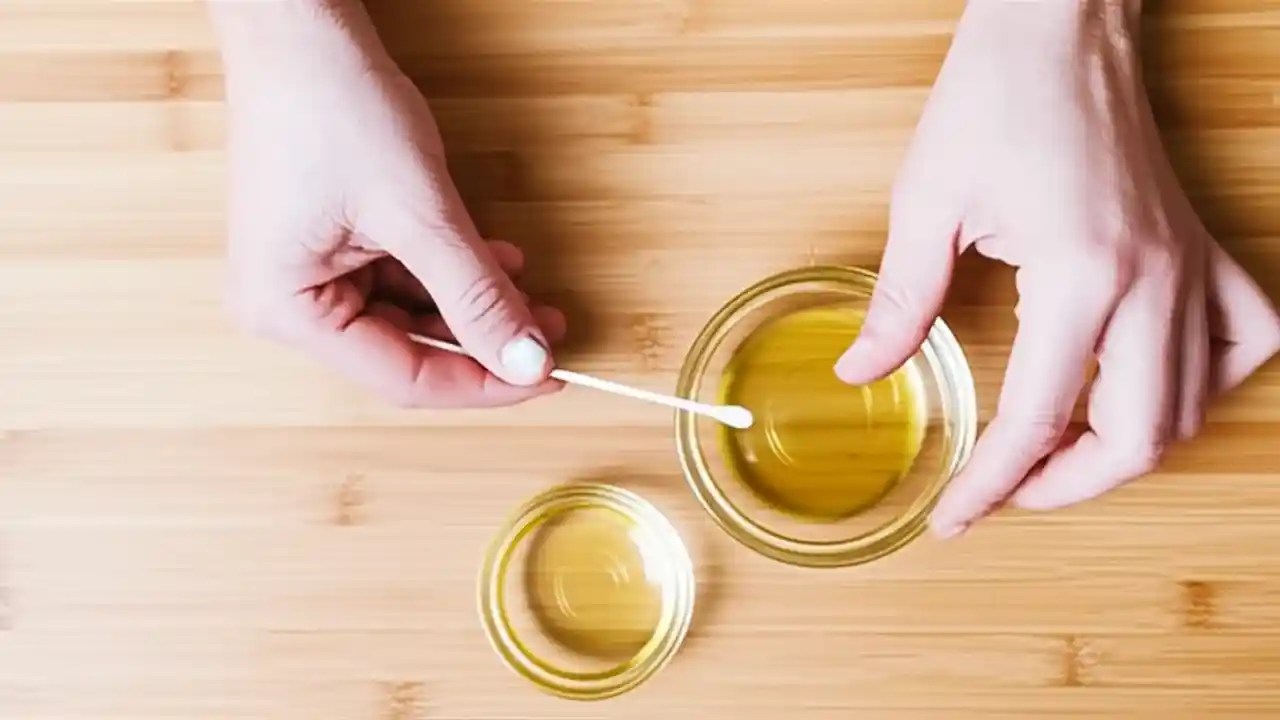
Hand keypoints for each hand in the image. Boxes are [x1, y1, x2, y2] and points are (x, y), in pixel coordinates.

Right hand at [211, 0, 563, 407]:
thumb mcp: (419, 211)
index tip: (547, 376)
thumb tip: (527, 359)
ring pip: (413, 316)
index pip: (404, 377)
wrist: (298, 24)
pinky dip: (452, 273)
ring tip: (536, 296)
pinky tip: (500, 262)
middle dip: (484, 340)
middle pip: (408, 351)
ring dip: (475, 305)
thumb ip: (476, 293)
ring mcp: (308, 274)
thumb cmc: (330, 104)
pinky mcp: (331, 245)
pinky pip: (402, 279)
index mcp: (286, 311)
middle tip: (551, 335)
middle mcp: (287, 305)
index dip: (484, 383)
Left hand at [835, 0, 1279, 535]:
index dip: (989, 486)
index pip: (1034, 421)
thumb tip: (860, 372)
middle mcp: (1151, 282)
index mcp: (1079, 276)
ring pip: (1190, 406)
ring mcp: (1189, 265)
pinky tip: (1149, 384)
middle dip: (1064, 488)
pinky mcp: (1200, 246)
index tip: (954, 518)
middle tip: (1003, 494)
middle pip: (1134, 440)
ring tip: (1058, 454)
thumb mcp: (927, 202)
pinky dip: (1203, 384)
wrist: (1059, 25)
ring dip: (1127, 449)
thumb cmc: (995, 96)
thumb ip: (899, 302)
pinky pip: (1244, 340)